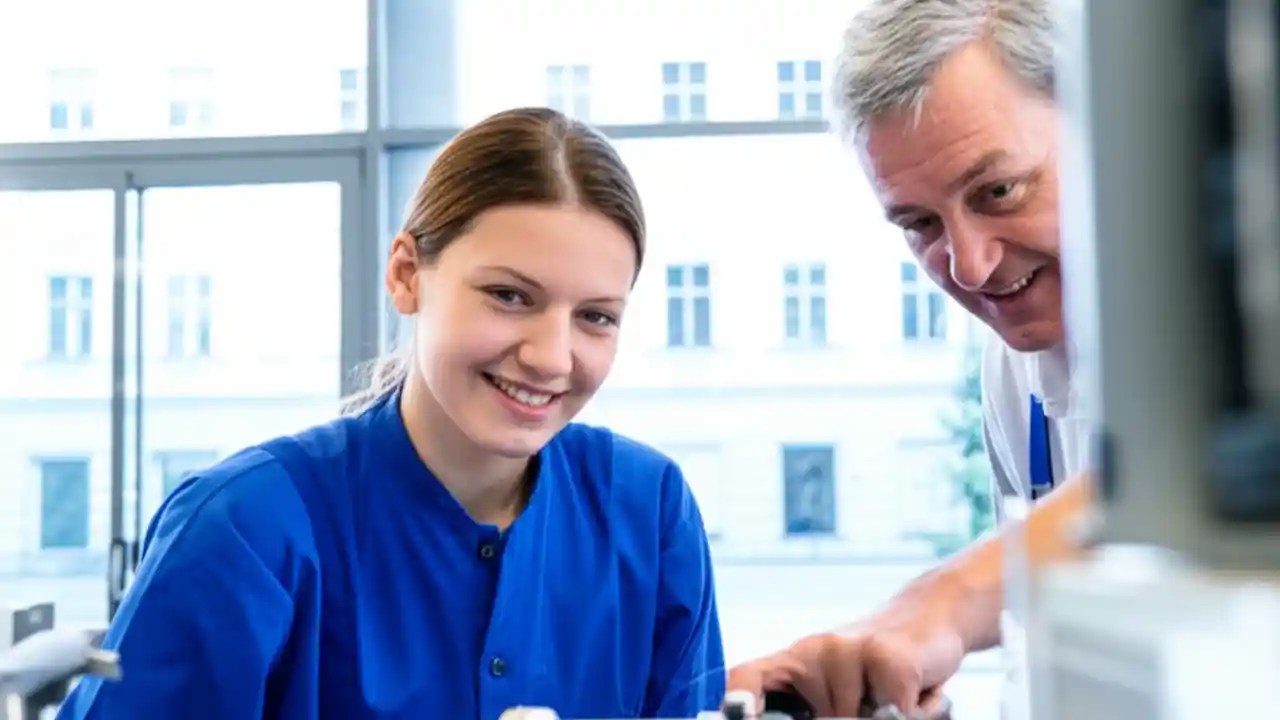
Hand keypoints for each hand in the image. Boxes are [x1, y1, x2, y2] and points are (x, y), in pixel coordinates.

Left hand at [726, 579, 967, 717]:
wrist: (931, 616)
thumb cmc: (879, 668)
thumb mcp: (840, 690)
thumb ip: (817, 708)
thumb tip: (821, 719)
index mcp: (795, 660)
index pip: (747, 677)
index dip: (739, 698)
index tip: (738, 714)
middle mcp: (815, 650)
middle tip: (869, 701)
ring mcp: (849, 650)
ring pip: (856, 718)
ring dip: (884, 717)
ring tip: (894, 693)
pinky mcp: (888, 657)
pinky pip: (895, 716)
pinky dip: (916, 712)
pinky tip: (919, 687)